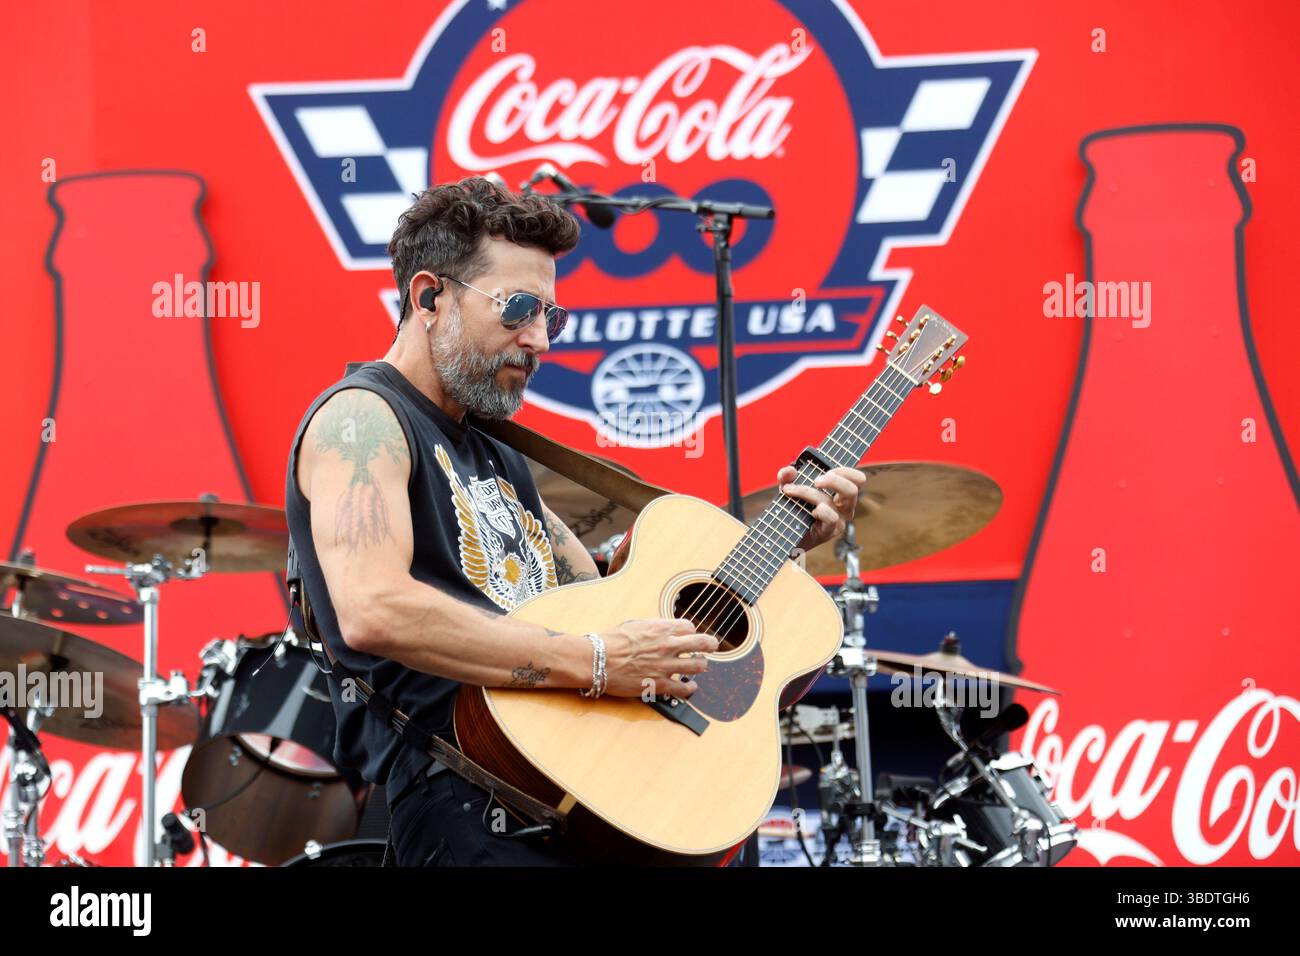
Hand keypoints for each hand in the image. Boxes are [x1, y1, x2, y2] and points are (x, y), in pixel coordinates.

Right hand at [598, 618, 718, 699]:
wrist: (597, 660)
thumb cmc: (611, 641)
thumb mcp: (635, 624)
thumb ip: (653, 627)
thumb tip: (663, 629)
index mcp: (661, 628)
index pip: (689, 627)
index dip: (690, 631)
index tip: (689, 635)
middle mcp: (668, 645)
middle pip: (703, 643)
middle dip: (711, 645)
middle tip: (713, 646)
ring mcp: (666, 665)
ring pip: (699, 665)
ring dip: (701, 665)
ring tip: (700, 666)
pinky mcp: (659, 684)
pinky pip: (684, 688)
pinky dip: (690, 688)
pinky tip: (690, 687)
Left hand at [775, 464, 866, 554]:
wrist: (787, 536)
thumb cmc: (795, 509)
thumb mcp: (789, 488)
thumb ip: (786, 476)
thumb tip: (790, 470)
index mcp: (842, 493)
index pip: (858, 480)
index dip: (845, 471)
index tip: (827, 470)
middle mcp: (844, 507)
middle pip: (853, 489)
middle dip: (834, 481)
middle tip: (816, 480)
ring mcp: (839, 520)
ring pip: (833, 502)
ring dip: (810, 493)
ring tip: (793, 491)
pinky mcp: (829, 532)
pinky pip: (831, 518)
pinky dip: (820, 511)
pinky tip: (810, 511)